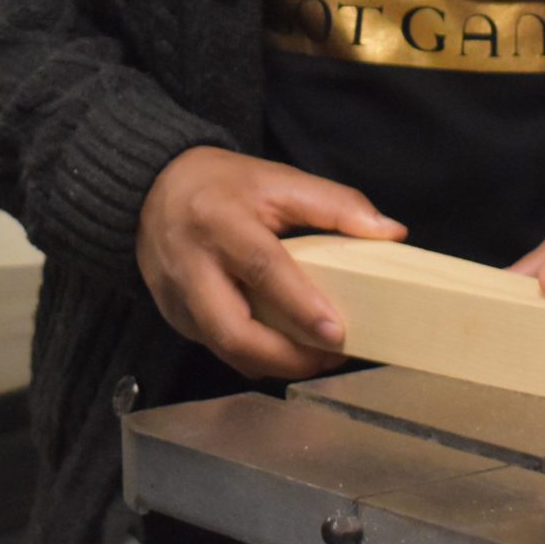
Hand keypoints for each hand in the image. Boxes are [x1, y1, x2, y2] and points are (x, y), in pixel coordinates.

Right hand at [137, 147, 405, 380]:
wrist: (153, 189)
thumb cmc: (223, 184)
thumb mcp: (278, 179)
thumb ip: (335, 204)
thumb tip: (391, 232)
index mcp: (220, 220)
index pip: (262, 269)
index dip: (301, 306)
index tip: (337, 333)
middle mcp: (191, 264)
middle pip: (233, 331)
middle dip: (287, 358)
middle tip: (332, 357)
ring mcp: (176, 297)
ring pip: (226, 350)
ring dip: (275, 364)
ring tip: (317, 357)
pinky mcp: (173, 317)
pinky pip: (218, 348)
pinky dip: (255, 355)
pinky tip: (284, 349)